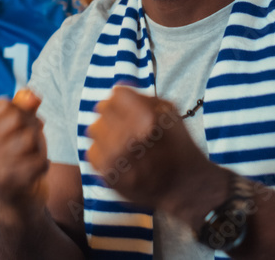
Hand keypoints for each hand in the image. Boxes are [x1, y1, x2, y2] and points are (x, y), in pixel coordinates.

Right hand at [0, 90, 47, 207]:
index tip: (20, 127)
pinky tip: (34, 172)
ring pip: (28, 138)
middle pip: (16, 118)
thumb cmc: (20, 157)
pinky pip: (39, 160)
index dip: (22, 111)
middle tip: (30, 143)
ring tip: (31, 157)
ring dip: (38, 146)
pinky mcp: (8, 183)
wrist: (18, 200)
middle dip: (32, 127)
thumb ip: (24, 107)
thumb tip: (31, 94)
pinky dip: (43, 164)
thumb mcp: (22, 127)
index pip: (5, 104)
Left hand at [85, 87, 214, 211]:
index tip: (131, 108)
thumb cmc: (178, 146)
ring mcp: (117, 158)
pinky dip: (101, 150)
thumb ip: (143, 98)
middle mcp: (129, 136)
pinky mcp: (108, 175)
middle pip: (103, 108)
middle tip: (127, 126)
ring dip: (106, 131)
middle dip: (114, 114)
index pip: (116, 94)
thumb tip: (117, 89)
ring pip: (94, 129)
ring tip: (122, 141)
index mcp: (147, 117)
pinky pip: (91, 151)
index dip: (124, 99)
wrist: (183, 186)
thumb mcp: (171, 113)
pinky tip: (117, 156)